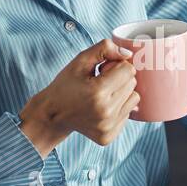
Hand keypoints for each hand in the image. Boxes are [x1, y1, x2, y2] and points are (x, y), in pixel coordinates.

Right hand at [19, 40, 138, 156]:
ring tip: (102, 95)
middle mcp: (105, 112)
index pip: (128, 70)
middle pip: (132, 84)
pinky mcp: (109, 136)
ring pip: (134, 99)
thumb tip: (128, 54)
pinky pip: (128, 114)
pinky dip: (118, 108)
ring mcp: (108, 127)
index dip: (116, 66)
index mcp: (98, 92)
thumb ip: (104, 49)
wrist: (52, 115)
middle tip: (100, 83)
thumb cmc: (65, 85)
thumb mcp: (79, 61)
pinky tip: (101, 108)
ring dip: (121, 94)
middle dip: (119, 79)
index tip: (103, 70)